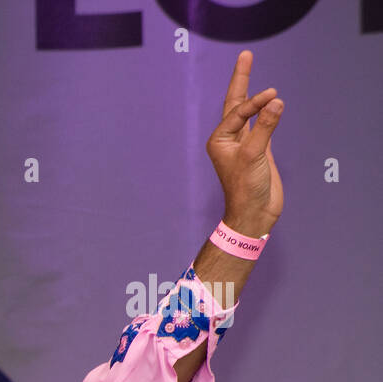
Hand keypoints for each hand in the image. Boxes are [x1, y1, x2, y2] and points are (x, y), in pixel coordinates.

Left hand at [206, 50, 283, 236]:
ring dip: (253, 92)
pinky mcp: (259, 149)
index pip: (238, 112)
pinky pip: (261, 123)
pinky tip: (269, 100)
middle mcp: (229, 139)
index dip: (255, 102)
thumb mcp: (254, 155)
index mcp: (220, 140)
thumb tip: (275, 102)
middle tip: (245, 55)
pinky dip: (266, 111)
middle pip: (236, 103)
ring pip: (248, 112)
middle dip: (241, 80)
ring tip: (249, 69)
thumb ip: (265, 127)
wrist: (254, 213)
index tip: (273, 95)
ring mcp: (244, 143)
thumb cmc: (246, 188)